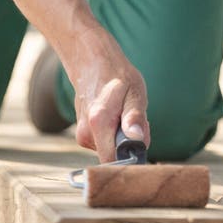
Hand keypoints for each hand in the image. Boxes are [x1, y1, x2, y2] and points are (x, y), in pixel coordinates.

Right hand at [69, 25, 149, 162]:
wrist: (92, 62)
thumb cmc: (116, 74)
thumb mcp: (135, 92)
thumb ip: (134, 117)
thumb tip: (137, 140)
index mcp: (98, 122)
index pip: (115, 160)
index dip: (131, 156)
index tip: (140, 138)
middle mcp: (85, 133)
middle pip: (114, 156)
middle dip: (130, 144)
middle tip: (135, 119)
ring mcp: (82, 135)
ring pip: (110, 149)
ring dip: (123, 137)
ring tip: (125, 112)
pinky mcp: (83, 134)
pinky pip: (105, 143)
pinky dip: (115, 134)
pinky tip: (116, 115)